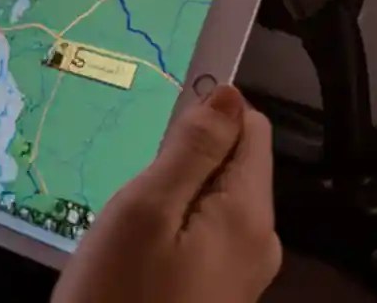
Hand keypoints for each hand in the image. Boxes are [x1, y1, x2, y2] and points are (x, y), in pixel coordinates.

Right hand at [52, 85, 281, 302]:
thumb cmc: (118, 301)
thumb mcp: (144, 212)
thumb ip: (191, 149)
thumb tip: (228, 93)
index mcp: (248, 215)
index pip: (251, 129)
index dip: (207, 114)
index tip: (156, 131)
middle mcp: (258, 244)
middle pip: (230, 168)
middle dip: (179, 165)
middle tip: (130, 192)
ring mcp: (240, 277)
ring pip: (210, 205)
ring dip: (168, 201)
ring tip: (125, 228)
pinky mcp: (216, 299)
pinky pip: (200, 242)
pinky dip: (167, 235)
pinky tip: (131, 258)